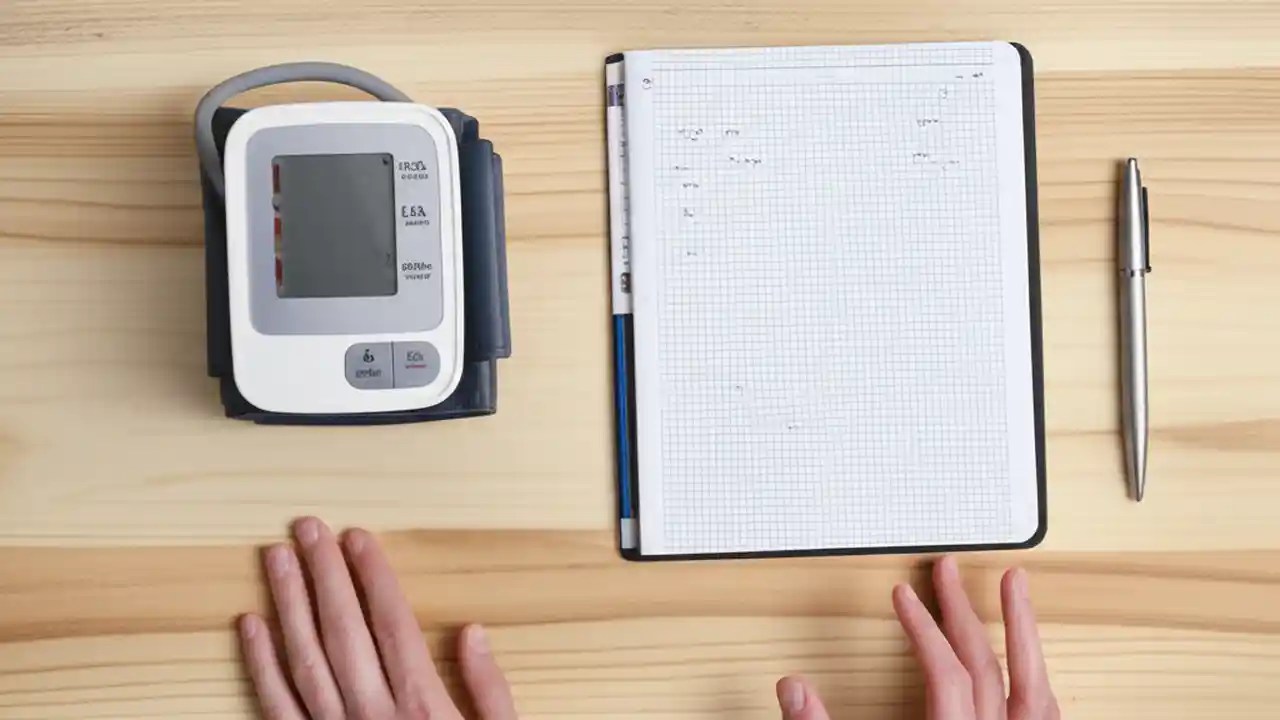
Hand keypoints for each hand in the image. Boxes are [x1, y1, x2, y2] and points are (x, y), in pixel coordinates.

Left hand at [238, 517, 517, 719]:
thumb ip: (490, 690)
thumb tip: (472, 632)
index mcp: (423, 706)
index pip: (391, 623)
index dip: (372, 576)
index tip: (357, 537)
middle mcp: (372, 715)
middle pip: (343, 629)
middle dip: (324, 574)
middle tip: (306, 527)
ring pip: (304, 658)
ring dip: (288, 604)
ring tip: (277, 559)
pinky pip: (277, 706)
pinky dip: (260, 665)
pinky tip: (251, 627)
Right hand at [776, 556, 1058, 719]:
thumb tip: (793, 691)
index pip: (945, 674)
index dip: (922, 629)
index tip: (903, 595)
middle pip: (985, 668)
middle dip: (961, 612)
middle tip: (949, 571)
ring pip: (1034, 687)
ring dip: (1022, 631)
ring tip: (1016, 586)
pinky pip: (1046, 713)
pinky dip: (1038, 676)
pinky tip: (1033, 659)